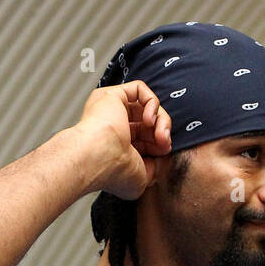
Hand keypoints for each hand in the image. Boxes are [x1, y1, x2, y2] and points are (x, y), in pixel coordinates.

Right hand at [74, 80, 171, 199]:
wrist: (99, 160)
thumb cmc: (112, 172)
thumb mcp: (141, 176)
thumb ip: (152, 167)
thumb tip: (158, 160)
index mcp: (116, 146)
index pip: (145, 138)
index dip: (159, 144)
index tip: (163, 153)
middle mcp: (111, 127)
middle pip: (148, 122)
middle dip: (162, 131)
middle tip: (164, 143)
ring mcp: (110, 110)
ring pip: (146, 106)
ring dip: (161, 119)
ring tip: (159, 134)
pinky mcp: (111, 95)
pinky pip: (139, 89)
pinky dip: (152, 103)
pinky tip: (149, 119)